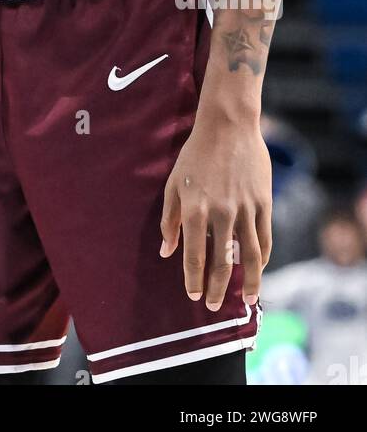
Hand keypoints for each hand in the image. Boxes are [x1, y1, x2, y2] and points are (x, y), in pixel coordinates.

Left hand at [160, 112, 271, 311]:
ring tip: (248, 300)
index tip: (194, 294)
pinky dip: (263, 258)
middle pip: (221, 262)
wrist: (227, 126)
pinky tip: (259, 269)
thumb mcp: (173, 184)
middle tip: (215, 306)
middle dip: (218, 288)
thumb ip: (169, 219)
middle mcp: (220, 213)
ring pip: (249, 256)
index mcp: (194, 209)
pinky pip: (265, 238)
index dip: (193, 279)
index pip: (193, 255)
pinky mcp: (263, 203)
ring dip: (249, 282)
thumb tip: (166, 252)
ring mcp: (244, 209)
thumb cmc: (195, 155)